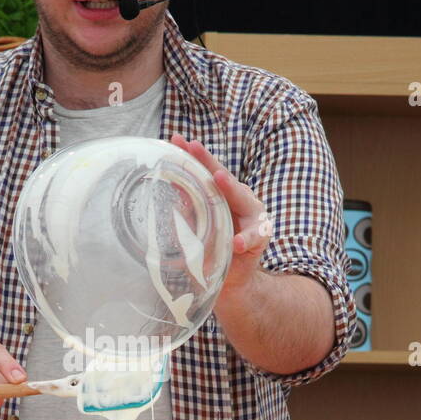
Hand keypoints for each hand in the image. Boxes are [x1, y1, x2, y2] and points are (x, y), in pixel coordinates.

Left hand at [170, 134, 271, 294]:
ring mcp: (252, 216)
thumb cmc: (212, 250)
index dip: (192, 156)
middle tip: (194, 146)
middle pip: (223, 176)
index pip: (205, 171)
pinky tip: (236, 242)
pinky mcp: (260, 237)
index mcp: (221, 195)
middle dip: (208, 161)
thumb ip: (185, 211)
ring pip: (243, 198)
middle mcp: (238, 199)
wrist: (231, 279)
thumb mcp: (193, 229)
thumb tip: (160, 192)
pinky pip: (253, 235)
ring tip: (219, 179)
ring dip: (230, 189)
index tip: (175, 139)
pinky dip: (245, 238)